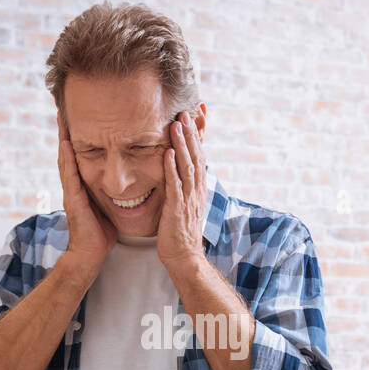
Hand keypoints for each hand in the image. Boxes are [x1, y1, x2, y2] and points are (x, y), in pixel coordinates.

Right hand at [57, 111, 115, 273]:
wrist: (90, 255)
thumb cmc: (100, 233)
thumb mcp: (108, 206)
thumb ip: (110, 192)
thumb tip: (125, 182)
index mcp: (83, 185)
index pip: (81, 156)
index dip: (79, 137)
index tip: (80, 117)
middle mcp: (74, 185)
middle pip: (69, 152)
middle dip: (66, 131)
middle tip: (64, 108)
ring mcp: (71, 191)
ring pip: (66, 159)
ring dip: (63, 138)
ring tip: (62, 117)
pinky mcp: (73, 199)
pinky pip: (69, 174)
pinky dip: (67, 157)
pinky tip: (66, 143)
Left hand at [156, 111, 206, 271]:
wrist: (184, 257)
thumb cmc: (180, 233)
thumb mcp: (185, 205)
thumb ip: (183, 187)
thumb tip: (178, 171)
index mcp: (198, 189)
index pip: (200, 157)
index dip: (197, 137)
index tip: (194, 117)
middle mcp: (196, 191)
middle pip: (196, 156)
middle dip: (190, 133)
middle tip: (185, 112)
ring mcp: (188, 199)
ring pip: (187, 166)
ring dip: (182, 144)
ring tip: (176, 125)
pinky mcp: (177, 209)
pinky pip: (175, 185)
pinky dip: (171, 167)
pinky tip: (168, 153)